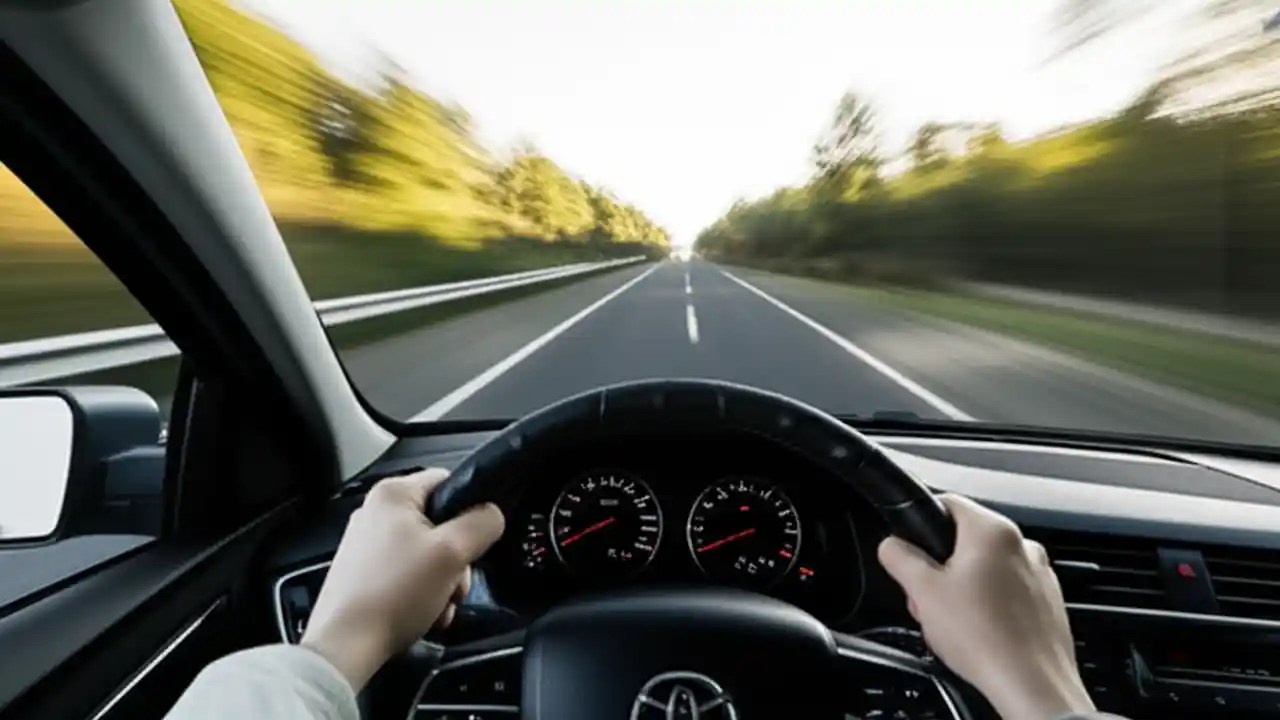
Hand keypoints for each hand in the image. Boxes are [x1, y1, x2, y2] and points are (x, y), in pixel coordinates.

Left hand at [301, 468, 504, 690]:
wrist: (346, 645)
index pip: (448, 482)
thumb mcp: (453, 553)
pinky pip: (407, 573)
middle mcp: (375, 511)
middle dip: (457, 559)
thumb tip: (493, 513)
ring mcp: (366, 544)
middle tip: (455, 585)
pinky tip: (424, 614)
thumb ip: (482, 524)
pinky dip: (421, 593)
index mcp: (393, 493)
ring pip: (427, 553)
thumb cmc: (397, 591)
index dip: (470, 510)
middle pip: (440, 523)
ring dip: (443, 582)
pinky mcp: (362, 573)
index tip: (476, 542)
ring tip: (438, 607)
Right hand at [878, 495, 1094, 719]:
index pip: (947, 503)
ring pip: (986, 569)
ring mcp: (1040, 574)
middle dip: (940, 569)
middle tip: (927, 599)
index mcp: (992, 531)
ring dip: (962, 589)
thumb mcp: (922, 591)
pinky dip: (989, 607)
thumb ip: (899, 557)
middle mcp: (1023, 545)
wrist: (1031, 684)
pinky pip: (1007, 593)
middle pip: (965, 542)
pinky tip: (978, 633)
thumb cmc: (984, 638)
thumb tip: (891, 545)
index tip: (911, 553)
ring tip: (952, 623)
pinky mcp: (1047, 603)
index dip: (921, 526)